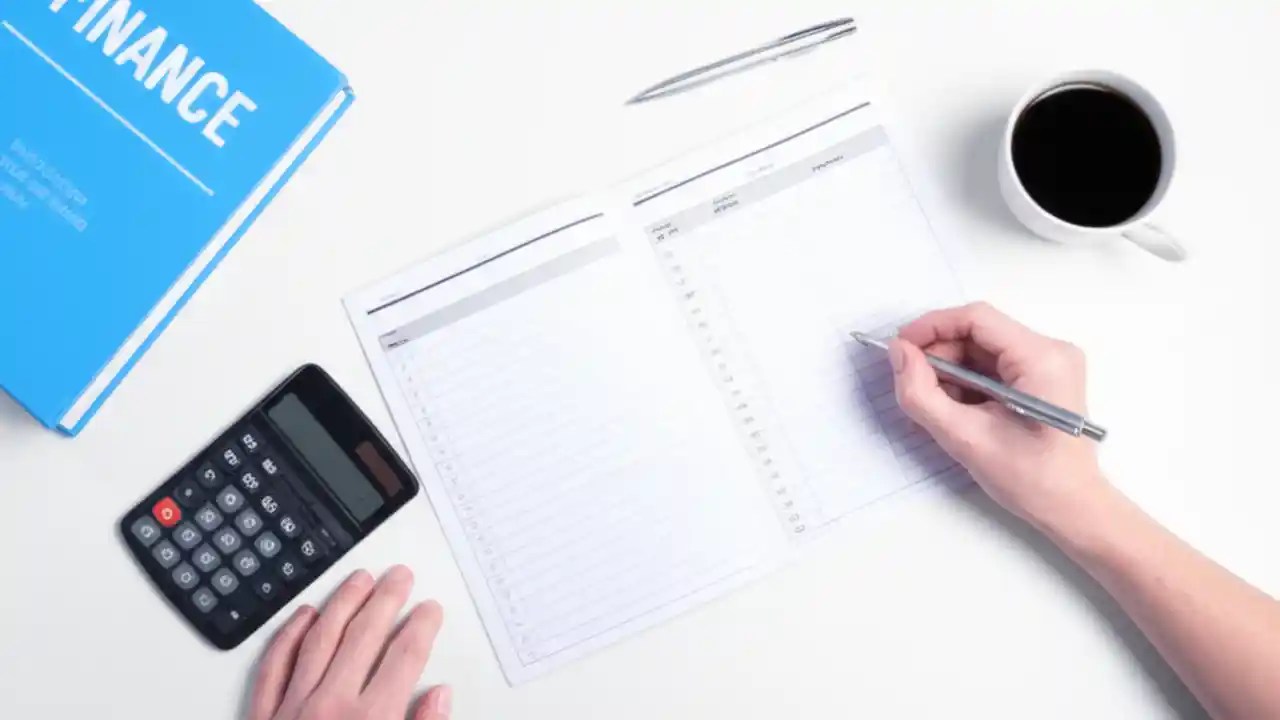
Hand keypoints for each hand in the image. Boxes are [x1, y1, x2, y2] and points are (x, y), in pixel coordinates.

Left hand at [248, 566, 449, 719]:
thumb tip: (438, 698)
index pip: (405, 657)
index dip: (422, 627)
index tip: (429, 610)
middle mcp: (331, 707)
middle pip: (364, 636)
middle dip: (386, 600)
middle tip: (399, 577)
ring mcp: (293, 709)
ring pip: (320, 639)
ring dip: (342, 604)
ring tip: (358, 580)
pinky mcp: (263, 718)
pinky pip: (274, 667)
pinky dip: (288, 637)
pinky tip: (303, 616)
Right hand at [888, 302, 1106, 528]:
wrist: (1071, 507)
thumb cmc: (1027, 479)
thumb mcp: (964, 438)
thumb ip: (921, 393)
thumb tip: (898, 352)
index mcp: (1041, 358)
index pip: (976, 319)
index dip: (931, 327)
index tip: (899, 351)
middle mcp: (1051, 350)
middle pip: (979, 332)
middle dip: (940, 354)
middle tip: (914, 385)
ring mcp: (1050, 362)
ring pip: (983, 348)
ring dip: (952, 370)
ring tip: (937, 404)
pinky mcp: (1043, 376)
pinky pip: (994, 364)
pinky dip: (968, 381)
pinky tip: (958, 408)